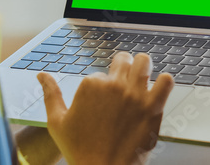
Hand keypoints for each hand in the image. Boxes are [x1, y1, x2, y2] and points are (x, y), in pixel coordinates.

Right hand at [37, 52, 173, 164]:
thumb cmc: (79, 151)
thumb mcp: (57, 122)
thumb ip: (50, 94)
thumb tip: (42, 75)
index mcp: (91, 85)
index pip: (101, 73)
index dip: (101, 86)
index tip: (102, 102)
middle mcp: (114, 85)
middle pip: (124, 60)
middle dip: (123, 68)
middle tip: (123, 83)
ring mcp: (135, 95)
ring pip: (145, 62)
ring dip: (144, 68)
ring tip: (142, 79)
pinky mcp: (153, 108)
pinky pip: (167, 81)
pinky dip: (164, 82)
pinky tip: (158, 91)